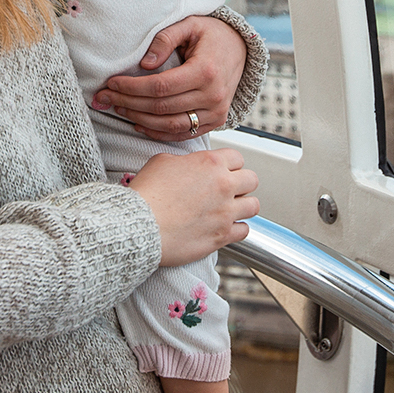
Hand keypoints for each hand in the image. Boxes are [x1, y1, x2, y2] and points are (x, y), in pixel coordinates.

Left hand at [94, 14, 245, 141]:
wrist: (240, 50)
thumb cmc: (211, 35)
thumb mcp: (189, 25)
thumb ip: (165, 39)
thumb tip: (144, 64)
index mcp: (206, 71)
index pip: (159, 87)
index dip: (132, 88)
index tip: (111, 84)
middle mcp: (213, 96)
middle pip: (161, 108)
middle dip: (128, 104)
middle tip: (104, 98)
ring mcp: (216, 112)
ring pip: (170, 125)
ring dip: (139, 120)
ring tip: (118, 109)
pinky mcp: (216, 121)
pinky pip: (183, 134)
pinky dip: (158, 133)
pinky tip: (139, 124)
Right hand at [127, 149, 259, 266]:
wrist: (140, 225)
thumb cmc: (147, 193)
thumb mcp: (162, 161)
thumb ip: (185, 161)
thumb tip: (189, 166)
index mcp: (211, 163)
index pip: (237, 157)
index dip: (229, 165)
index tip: (223, 171)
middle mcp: (223, 185)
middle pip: (251, 180)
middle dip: (241, 184)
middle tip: (228, 190)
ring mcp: (226, 212)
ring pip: (253, 205)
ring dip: (243, 206)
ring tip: (230, 209)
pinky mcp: (223, 235)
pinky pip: (245, 230)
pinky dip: (237, 229)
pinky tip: (225, 227)